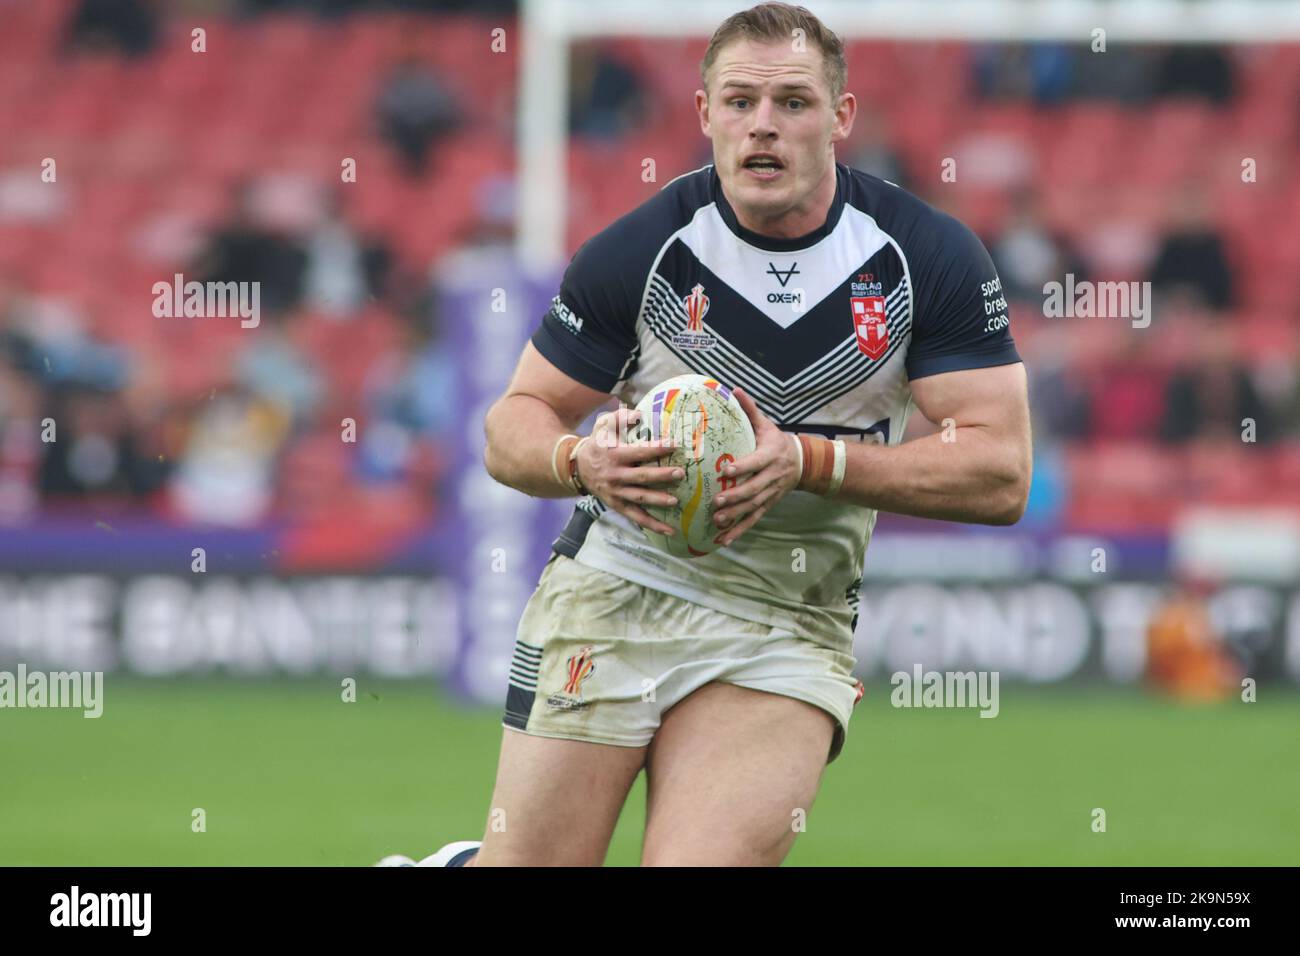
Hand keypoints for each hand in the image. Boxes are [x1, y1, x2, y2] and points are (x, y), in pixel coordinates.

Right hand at [577, 406, 684, 537]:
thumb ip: (620, 418)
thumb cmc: (597, 443)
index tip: (674, 444)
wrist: (576, 468)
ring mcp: (616, 492)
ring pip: (639, 498)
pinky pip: (635, 517)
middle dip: (661, 476)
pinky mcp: (617, 505)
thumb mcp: (603, 425)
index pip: (639, 452)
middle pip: (641, 477)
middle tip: (680, 473)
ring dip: (657, 500)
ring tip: (675, 501)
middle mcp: (615, 474)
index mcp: (614, 454)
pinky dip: (652, 525)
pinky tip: (670, 530)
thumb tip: (639, 415)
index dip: (656, 448)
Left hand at [711, 387, 800, 546]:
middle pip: (753, 489)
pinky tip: (724, 540)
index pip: (755, 463)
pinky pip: (753, 519)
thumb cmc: (777, 441)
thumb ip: (750, 410)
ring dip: (735, 516)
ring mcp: (770, 493)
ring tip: (717, 522)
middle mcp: (771, 477)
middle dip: (735, 497)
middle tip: (716, 501)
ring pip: (752, 507)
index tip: (725, 471)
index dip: (742, 468)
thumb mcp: (766, 425)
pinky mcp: (768, 504)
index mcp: (770, 456)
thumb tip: (734, 389)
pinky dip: (739, 531)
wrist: (803, 462)